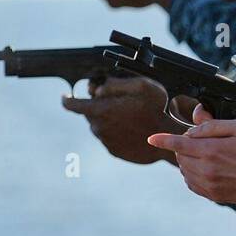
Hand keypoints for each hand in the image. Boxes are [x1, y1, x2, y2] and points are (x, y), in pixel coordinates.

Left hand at [62, 76, 182, 163]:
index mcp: (101, 110)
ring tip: (128, 116)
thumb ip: (114, 84)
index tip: (66, 95)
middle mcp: (99, 128)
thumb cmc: (157, 109)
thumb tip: (98, 89)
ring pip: (98, 125)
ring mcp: (106, 141)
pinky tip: (131, 128)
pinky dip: (115, 131)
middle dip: (96, 105)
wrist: (170, 139)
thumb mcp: (140, 86)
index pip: (72, 105)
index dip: (67, 98)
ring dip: (107, 118)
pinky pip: (108, 137)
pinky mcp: (114, 151)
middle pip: (88, 113)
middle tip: (116, 101)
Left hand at [149, 105, 235, 202]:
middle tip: (206, 140)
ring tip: (209, 154)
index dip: (163, 140)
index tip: (152, 138)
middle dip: (186, 146)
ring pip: (186, 171)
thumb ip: (214, 123)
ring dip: (189, 161)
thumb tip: (195, 120)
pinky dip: (194, 175)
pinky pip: (194, 184)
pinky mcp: (216, 196)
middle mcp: (208, 171)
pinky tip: (207, 168)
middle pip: (181, 157)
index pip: (178, 144)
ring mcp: (211, 186)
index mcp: (212, 151)